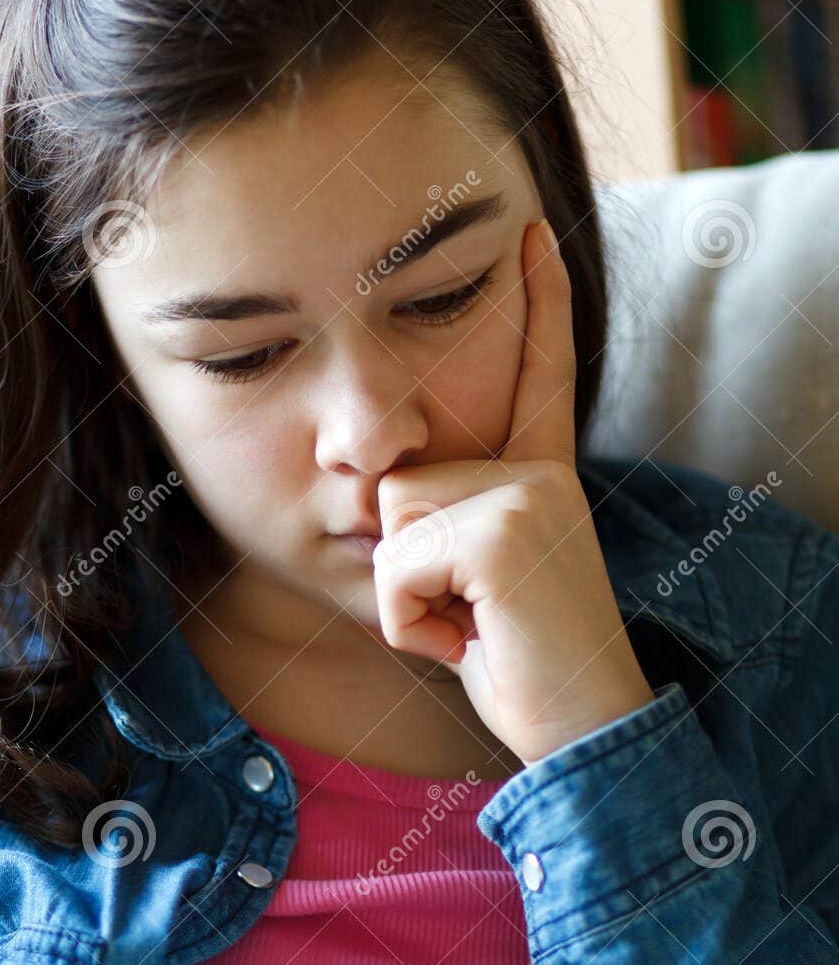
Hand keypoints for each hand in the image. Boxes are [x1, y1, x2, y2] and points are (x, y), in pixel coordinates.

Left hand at [372, 218, 654, 766]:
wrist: (581, 729)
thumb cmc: (520, 666)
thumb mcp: (476, 585)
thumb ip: (446, 526)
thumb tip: (383, 485)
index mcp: (542, 478)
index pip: (540, 380)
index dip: (541, 307)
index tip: (535, 234)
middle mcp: (540, 473)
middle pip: (400, 484)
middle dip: (406, 567)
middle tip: (471, 615)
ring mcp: (526, 495)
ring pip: (391, 523)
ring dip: (407, 597)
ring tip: (471, 626)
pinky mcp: (502, 530)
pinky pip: (394, 565)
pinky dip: (411, 622)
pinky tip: (468, 641)